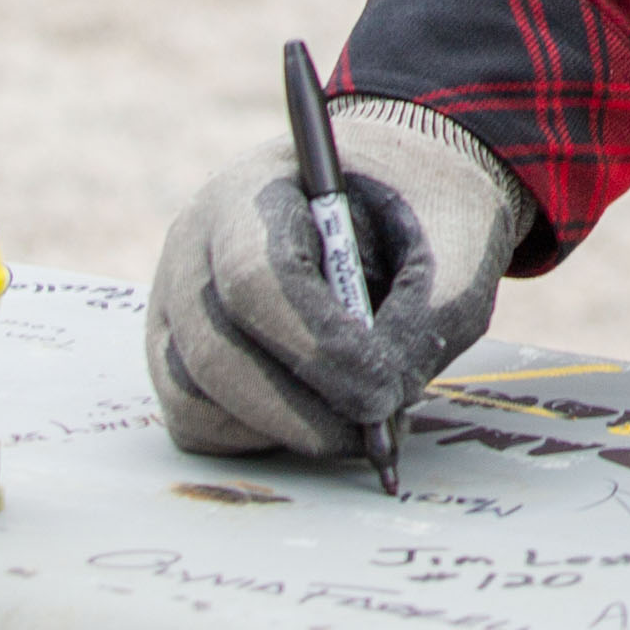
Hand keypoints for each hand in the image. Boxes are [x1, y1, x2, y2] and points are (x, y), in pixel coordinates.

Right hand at [146, 97, 528, 459]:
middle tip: (377, 425)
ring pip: (196, 399)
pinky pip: (198, 423)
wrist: (402, 194)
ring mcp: (176, 307)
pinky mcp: (177, 359)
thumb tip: (381, 401)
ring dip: (286, 428)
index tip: (383, 387)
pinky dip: (262, 439)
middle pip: (214, 352)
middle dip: (303, 409)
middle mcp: (196, 248)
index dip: (318, 347)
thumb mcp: (453, 243)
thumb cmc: (424, 210)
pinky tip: (322, 412)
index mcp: (257, 190)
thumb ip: (424, 313)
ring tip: (358, 416)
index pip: (256, 278)